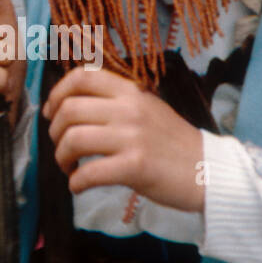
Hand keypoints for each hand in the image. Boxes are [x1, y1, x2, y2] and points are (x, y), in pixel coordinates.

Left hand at [42, 67, 204, 212]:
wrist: (210, 172)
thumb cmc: (173, 143)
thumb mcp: (147, 108)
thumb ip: (115, 102)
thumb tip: (69, 105)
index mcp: (130, 91)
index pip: (82, 77)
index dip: (57, 94)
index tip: (51, 113)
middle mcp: (129, 109)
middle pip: (69, 110)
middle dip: (55, 132)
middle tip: (61, 147)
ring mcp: (133, 137)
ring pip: (74, 139)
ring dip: (61, 157)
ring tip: (69, 168)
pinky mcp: (136, 167)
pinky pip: (90, 172)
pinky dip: (76, 182)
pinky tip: (79, 186)